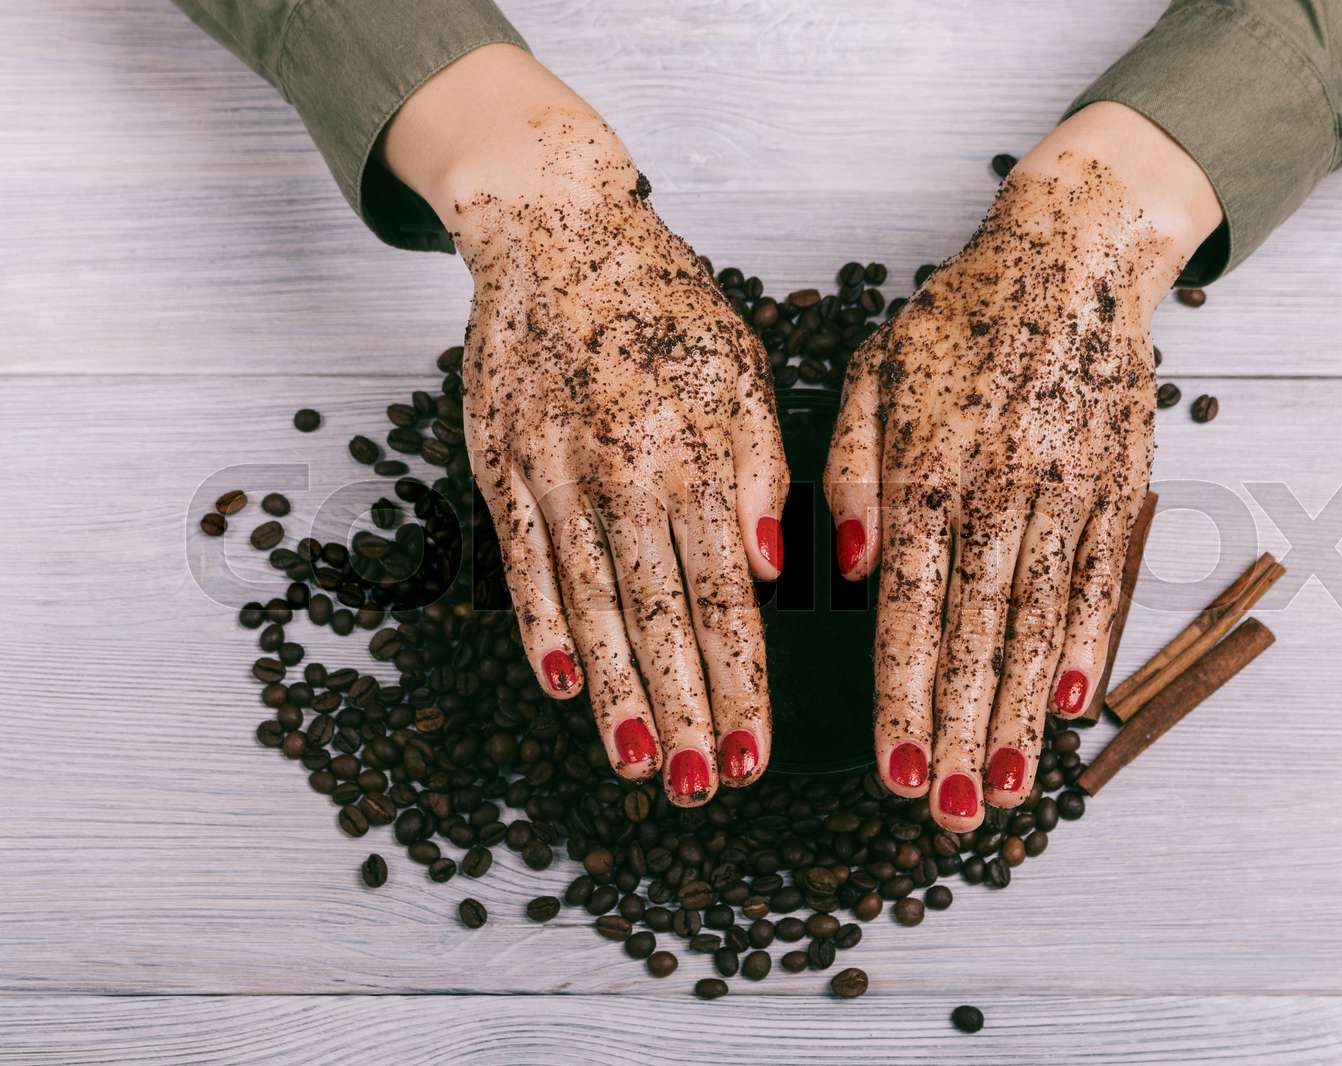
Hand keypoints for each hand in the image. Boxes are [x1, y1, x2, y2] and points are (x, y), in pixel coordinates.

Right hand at [384, 46, 787, 804]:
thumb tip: (771, 570)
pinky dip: (542, 629)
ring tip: (637, 765)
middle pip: (661, 618)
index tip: (755, 751)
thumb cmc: (662, 303)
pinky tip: (563, 686)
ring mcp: (553, 474)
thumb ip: (761, 470)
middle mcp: (623, 472)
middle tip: (702, 788)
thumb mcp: (742, 368)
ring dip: (617, 694)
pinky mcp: (500, 469)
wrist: (552, 231)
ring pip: (590, 607)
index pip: (726, 596)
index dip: (741, 683)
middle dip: (685, 712)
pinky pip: (522, 565)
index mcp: (694, 451)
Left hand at [824, 103, 1219, 829]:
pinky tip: (1074, 706)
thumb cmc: (957, 322)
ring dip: (1020, 713)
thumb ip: (852, 469)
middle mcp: (997, 490)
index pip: (907, 608)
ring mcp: (1067, 491)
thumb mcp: (873, 371)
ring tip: (1010, 791)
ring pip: (1040, 622)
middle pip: (974, 634)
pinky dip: (1093, 644)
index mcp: (926, 470)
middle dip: (959, 732)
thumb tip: (841, 567)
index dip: (902, 699)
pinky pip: (1108, 578)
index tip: (895, 774)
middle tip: (951, 815)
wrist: (1073, 259)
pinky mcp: (1122, 487)